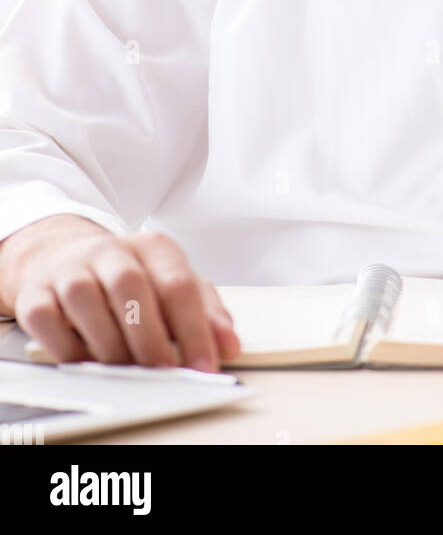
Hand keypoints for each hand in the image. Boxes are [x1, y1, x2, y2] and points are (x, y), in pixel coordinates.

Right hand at [0, 215, 240, 372]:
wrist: (65, 258)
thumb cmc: (129, 280)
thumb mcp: (173, 286)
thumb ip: (206, 314)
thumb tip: (229, 344)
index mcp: (153, 247)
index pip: (178, 284)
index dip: (194, 329)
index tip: (204, 366)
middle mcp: (110, 251)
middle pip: (130, 286)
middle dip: (150, 336)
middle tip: (164, 372)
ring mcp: (70, 269)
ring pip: (85, 297)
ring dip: (109, 343)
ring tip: (128, 371)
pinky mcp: (37, 293)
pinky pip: (46, 318)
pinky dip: (66, 346)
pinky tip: (87, 362)